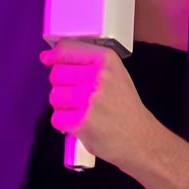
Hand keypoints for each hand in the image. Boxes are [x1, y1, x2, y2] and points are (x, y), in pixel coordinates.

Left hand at [40, 40, 153, 172]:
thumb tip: (49, 57)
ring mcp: (89, 100)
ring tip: (78, 110)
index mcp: (106, 60)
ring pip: (55, 96)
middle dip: (61, 85)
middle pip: (57, 74)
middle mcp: (98, 77)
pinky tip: (78, 123)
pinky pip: (57, 118)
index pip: (67, 49)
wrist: (141, 139)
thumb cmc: (126, 108)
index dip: (54, 56)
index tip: (48, 58)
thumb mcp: (116, 74)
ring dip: (61, 105)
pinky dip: (64, 123)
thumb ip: (88, 63)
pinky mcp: (82, 122)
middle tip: (74, 95)